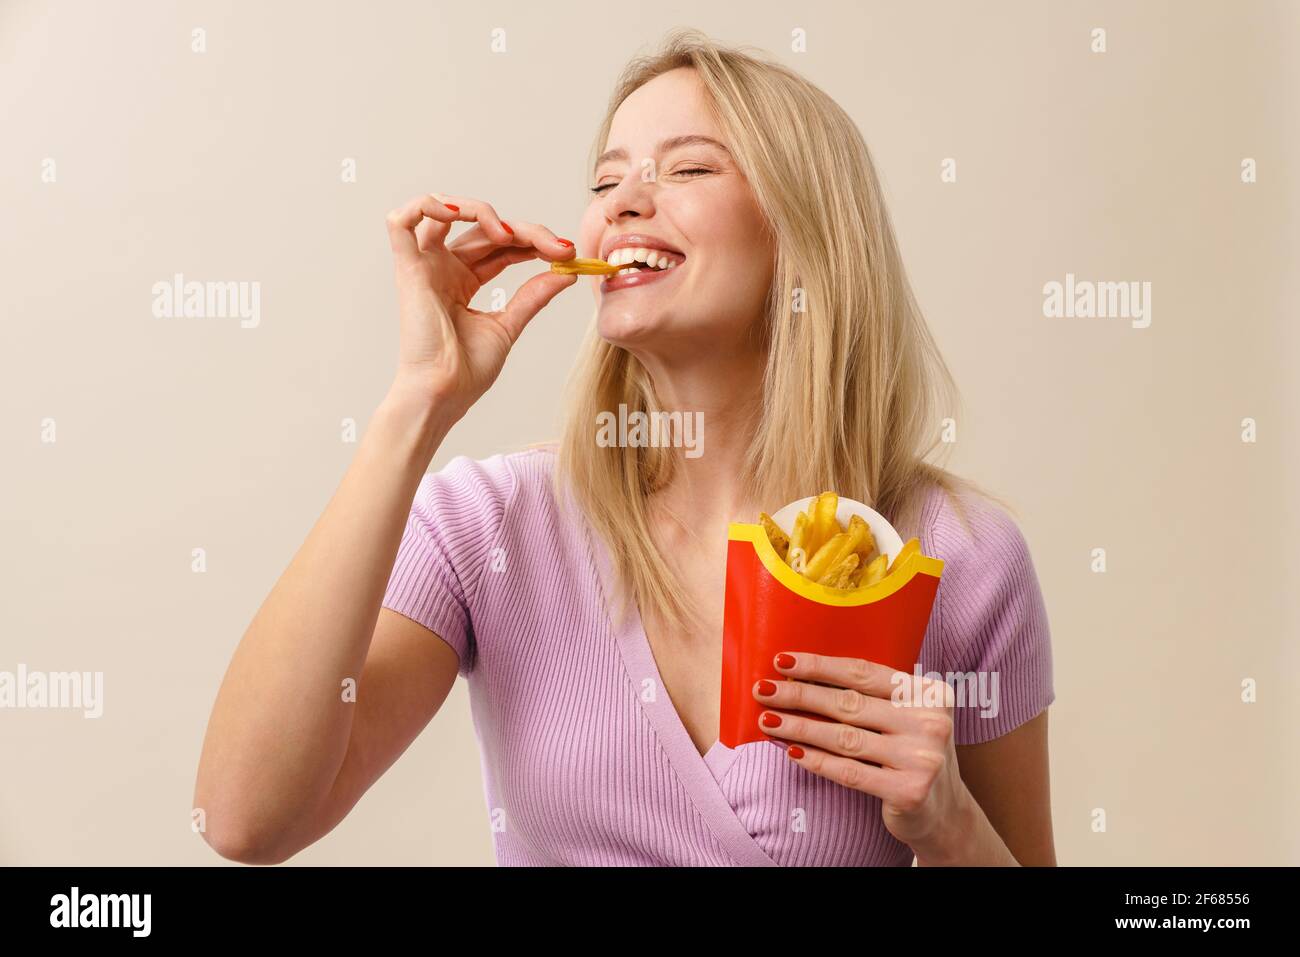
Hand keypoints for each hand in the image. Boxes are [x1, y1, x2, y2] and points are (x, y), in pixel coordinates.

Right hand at [383, 192, 577, 418]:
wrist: (444, 394)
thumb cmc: (465, 371)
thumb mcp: (509, 325)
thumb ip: (533, 296)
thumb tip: (565, 273)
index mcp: (461, 281)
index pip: (499, 244)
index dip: (533, 241)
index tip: (567, 255)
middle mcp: (441, 269)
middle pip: (481, 228)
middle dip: (524, 231)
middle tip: (557, 248)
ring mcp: (423, 267)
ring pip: (443, 212)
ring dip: (480, 211)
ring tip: (509, 233)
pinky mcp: (407, 269)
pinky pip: (401, 221)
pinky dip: (429, 205)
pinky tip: (462, 215)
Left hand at [752, 651, 974, 856]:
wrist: (946, 813)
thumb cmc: (911, 755)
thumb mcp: (905, 718)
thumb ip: (872, 697)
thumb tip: (801, 676)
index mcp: (929, 693)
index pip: (863, 672)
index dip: (819, 666)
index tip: (782, 661)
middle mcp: (930, 722)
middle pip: (849, 703)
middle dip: (799, 694)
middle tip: (762, 690)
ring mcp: (922, 758)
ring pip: (844, 737)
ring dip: (799, 727)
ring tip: (767, 720)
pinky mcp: (909, 791)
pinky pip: (849, 771)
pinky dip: (815, 760)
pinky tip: (790, 751)